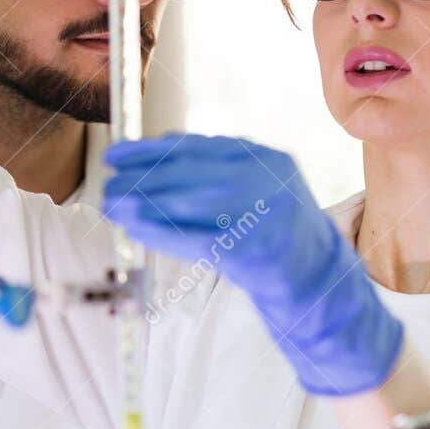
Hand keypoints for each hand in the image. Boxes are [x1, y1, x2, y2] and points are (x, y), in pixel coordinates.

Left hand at [103, 134, 402, 395]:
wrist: (321, 282)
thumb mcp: (251, 192)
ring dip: (144, 202)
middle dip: (142, 177)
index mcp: (264, 157)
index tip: (117, 153)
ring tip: (112, 204)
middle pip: (190, 172)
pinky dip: (160, 232)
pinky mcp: (257, 248)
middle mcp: (268, 177)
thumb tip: (146, 165)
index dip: (150, 149)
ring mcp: (265, 211)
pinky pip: (197, 238)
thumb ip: (211, 175)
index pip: (197, 146)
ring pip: (190, 202)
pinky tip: (134, 229)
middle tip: (107, 182)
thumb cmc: (273, 236)